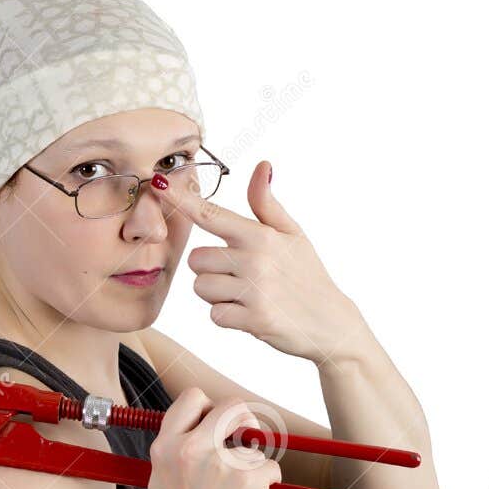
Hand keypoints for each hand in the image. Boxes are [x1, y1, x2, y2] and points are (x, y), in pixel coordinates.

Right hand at [147, 385, 281, 488]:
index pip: (192, 398)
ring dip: (252, 463)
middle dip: (244, 421)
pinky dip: (268, 483)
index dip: (210, 407)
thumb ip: (174, 451)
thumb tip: (195, 423)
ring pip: (252, 443)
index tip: (217, 426)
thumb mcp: (162, 484)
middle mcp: (189, 450)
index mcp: (164, 448)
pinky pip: (270, 466)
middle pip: (231, 405)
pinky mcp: (248, 478)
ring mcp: (219, 463)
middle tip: (244, 442)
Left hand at [172, 161, 367, 362]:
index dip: (181, 199)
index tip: (157, 184)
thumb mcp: (293, 234)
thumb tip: (262, 165)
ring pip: (201, 288)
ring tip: (244, 294)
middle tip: (238, 275)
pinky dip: (227, 316)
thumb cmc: (307, 274)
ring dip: (216, 294)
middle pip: (196, 259)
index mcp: (260, 235)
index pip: (210, 214)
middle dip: (209, 269)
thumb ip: (267, 204)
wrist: (331, 323)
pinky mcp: (253, 319)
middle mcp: (255, 259)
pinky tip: (249, 313)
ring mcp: (254, 290)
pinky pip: (214, 315)